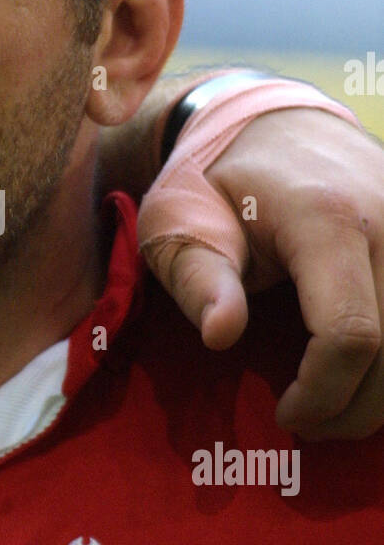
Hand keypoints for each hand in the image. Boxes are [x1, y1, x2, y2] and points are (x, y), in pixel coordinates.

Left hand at [138, 108, 383, 438]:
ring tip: (335, 402)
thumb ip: (198, 278)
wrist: (275, 121)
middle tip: (306, 423)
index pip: (351, 334)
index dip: (324, 392)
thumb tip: (220, 335)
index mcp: (326, 217)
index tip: (286, 414)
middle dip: (354, 406)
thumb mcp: (181, 221)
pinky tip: (363, 374)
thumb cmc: (217, 179)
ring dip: (383, 390)